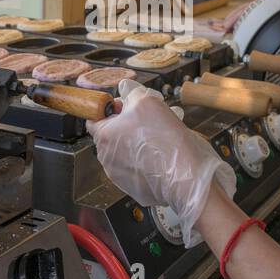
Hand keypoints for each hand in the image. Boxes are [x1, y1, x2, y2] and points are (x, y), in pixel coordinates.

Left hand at [87, 80, 236, 247]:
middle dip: (129, 124)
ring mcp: (120, 176)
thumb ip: (131, 94)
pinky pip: (137, 168)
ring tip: (162, 137)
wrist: (185, 175)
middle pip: (113, 134)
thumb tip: (125, 90)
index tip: (128, 106)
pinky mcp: (135, 188)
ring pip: (126, 151)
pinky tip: (163, 154)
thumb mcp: (146, 101)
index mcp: (104, 136)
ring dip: (140, 141)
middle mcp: (106, 159)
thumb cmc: (164, 139)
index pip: (94, 118)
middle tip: (151, 119)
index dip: (111, 108)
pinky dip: (147, 160)